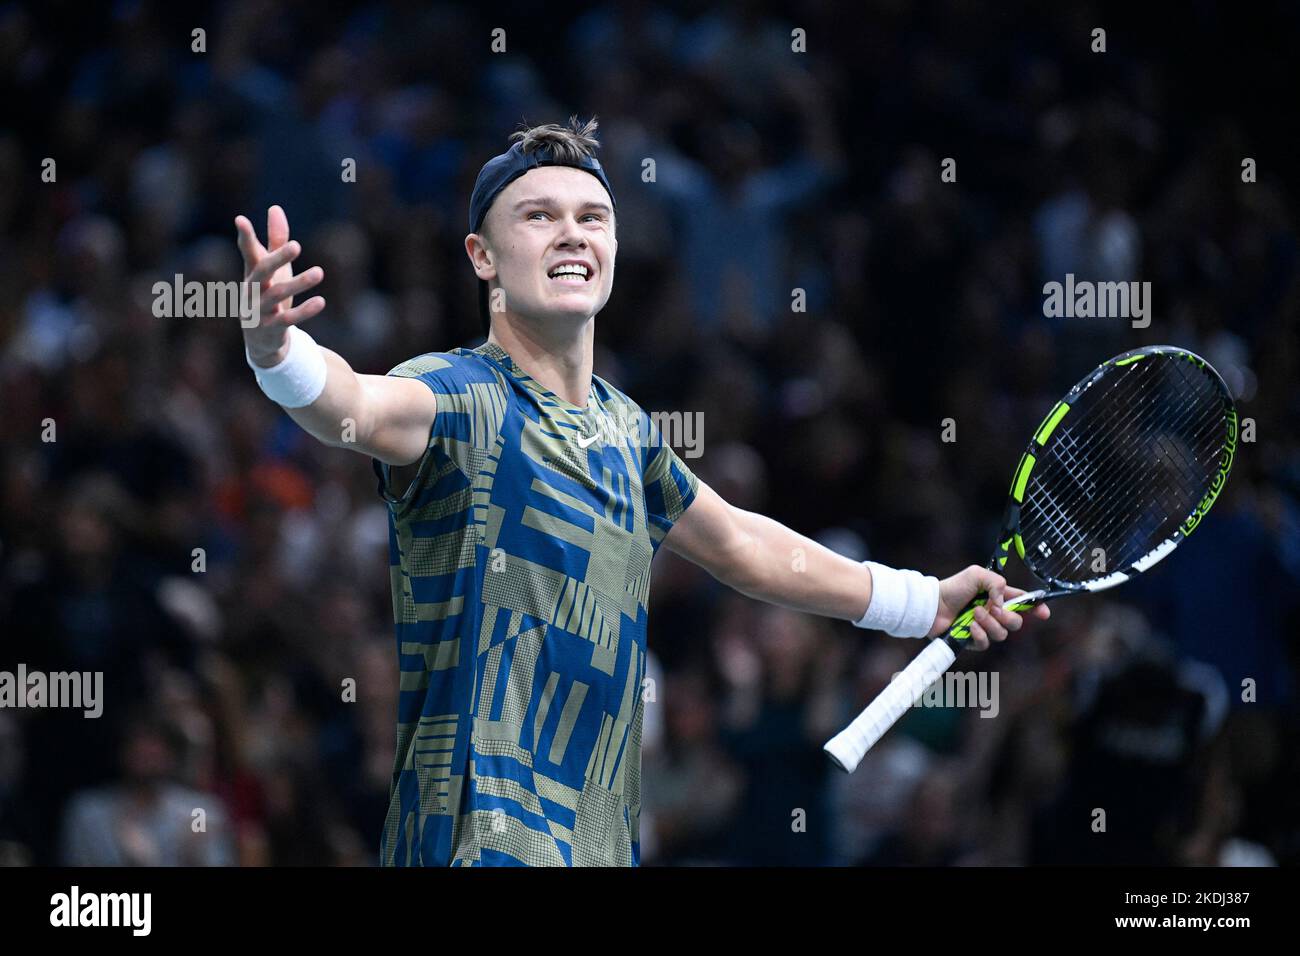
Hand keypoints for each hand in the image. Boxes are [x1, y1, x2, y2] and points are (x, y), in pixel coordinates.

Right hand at [234, 205, 325, 365]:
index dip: (245, 237)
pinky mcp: (271, 328)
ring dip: (298, 283)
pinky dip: (304, 311)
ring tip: (319, 272)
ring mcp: (259, 310)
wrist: (261, 340)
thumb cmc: (268, 295)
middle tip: (297, 245)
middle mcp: (252, 290)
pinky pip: (288, 319)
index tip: (240, 220)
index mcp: (252, 272)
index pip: (247, 252)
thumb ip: (275, 240)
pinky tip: (321, 301)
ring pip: (277, 294)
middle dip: (278, 258)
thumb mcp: (274, 268)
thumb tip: (275, 208)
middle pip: (262, 271)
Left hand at [928, 565, 1050, 648]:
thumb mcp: (977, 574)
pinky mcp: (973, 641)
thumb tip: (1003, 604)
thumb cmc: (954, 587)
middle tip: (992, 608)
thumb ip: (997, 583)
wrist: (933, 604)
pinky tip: (968, 626)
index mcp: (998, 597)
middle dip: (1008, 617)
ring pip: (1002, 634)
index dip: (1036, 609)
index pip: (1024, 604)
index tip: (1044, 613)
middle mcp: (994, 614)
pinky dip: (979, 634)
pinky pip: (986, 643)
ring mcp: (984, 628)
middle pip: (1016, 623)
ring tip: (973, 613)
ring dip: (989, 623)